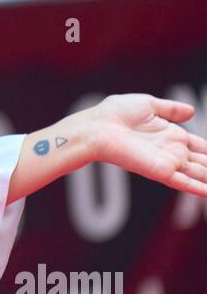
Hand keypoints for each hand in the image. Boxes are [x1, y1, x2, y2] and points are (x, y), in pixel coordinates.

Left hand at [89, 94, 206, 195]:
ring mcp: (167, 162)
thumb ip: (171, 110)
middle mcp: (172, 151)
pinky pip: (184, 183)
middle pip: (203, 163)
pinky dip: (199, 189)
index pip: (200, 147)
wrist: (98, 126)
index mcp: (171, 135)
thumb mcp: (148, 104)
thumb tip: (192, 111)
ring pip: (199, 174)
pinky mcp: (160, 172)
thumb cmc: (115, 113)